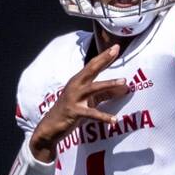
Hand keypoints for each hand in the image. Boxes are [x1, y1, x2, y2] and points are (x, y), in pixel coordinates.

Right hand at [30, 45, 127, 159]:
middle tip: (115, 50)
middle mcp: (76, 86)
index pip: (92, 65)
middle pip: (91, 69)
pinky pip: (92, 114)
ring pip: (94, 88)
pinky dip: (104, 116)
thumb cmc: (71, 112)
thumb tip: (123, 89)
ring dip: (109, 84)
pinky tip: (114, 120)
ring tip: (124, 82)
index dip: (104, 56)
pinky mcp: (75, 112)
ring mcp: (74, 98)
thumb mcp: (88, 101)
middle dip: (104, 59)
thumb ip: (105, 94)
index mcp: (78, 81)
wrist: (50, 127)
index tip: (115, 47)